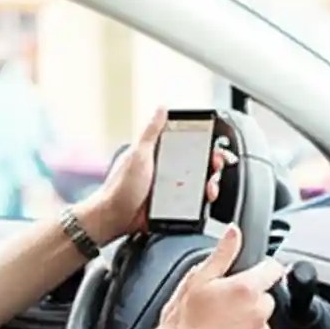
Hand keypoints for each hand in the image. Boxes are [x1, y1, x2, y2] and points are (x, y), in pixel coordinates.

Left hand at [78, 108, 224, 241]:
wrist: (114, 219)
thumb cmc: (119, 187)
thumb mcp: (138, 155)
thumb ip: (151, 132)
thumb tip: (161, 108)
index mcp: (157, 154)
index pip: (186, 143)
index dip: (202, 143)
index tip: (213, 146)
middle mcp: (164, 170)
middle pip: (196, 164)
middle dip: (210, 165)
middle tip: (215, 167)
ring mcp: (168, 189)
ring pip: (197, 184)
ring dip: (208, 186)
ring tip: (209, 188)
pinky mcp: (170, 207)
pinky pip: (191, 203)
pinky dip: (200, 203)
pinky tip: (202, 202)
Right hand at [152, 224, 282, 328]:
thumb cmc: (183, 321)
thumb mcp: (197, 279)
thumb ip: (222, 253)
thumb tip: (234, 232)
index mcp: (245, 288)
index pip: (273, 268)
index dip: (263, 268)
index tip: (254, 273)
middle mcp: (258, 312)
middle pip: (266, 297)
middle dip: (250, 299)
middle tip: (224, 306)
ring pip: (262, 321)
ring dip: (248, 321)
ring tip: (221, 326)